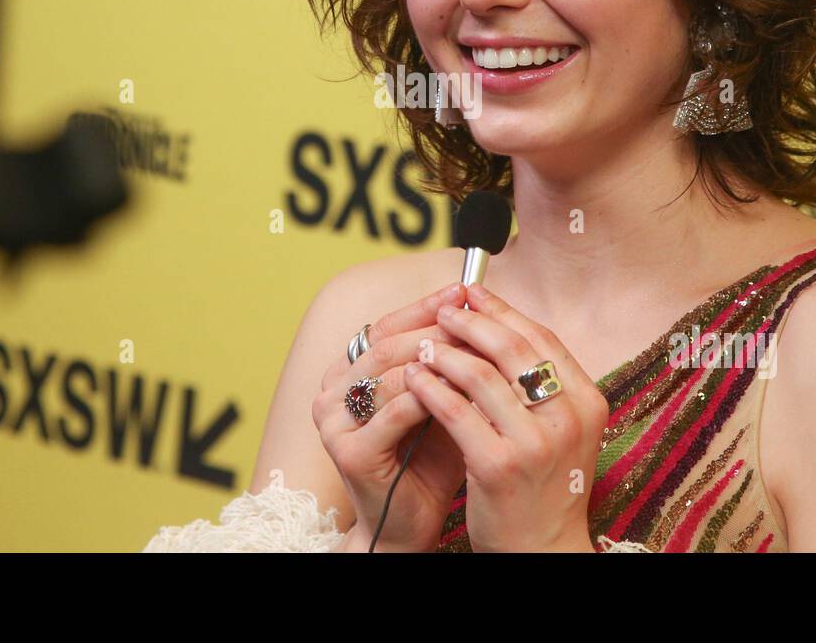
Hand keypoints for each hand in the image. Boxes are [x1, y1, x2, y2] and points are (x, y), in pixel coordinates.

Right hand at [313, 282, 475, 551]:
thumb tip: (483, 309)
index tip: (464, 290)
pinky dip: (428, 396)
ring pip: (388, 373)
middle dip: (434, 327)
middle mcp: (332, 390)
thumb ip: (449, 361)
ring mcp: (334, 420)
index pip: (386, 325)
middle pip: (387, 344)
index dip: (425, 305)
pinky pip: (392, 413)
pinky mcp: (347, 451)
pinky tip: (459, 388)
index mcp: (349, 372)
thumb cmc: (430, 460)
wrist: (411, 525)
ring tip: (475, 347)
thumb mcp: (442, 400)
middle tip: (474, 315)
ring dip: (435, 358)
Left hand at [404, 283, 607, 552]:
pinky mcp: (498, 465)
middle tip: (443, 311)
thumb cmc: (545, 485)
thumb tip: (501, 326)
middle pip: (513, 348)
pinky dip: (431, 388)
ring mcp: (535, 443)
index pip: (542, 339)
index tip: (473, 293)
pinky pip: (455, 412)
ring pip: (481, 375)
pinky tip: (414, 379)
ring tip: (422, 345)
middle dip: (472, 323)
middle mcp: (567, 418)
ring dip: (446, 353)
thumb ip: (541, 384)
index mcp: (587, 401)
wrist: (542, 550)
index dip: (504, 311)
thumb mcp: (561, 429)